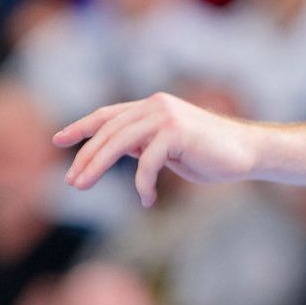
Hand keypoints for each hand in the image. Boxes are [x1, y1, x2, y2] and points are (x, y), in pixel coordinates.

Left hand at [53, 91, 264, 202]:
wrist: (247, 153)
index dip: (81, 127)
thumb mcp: (168, 149)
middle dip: (85, 157)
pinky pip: (147, 161)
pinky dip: (143, 184)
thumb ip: (143, 144)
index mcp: (151, 106)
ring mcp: (166, 115)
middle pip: (108, 130)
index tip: (58, 139)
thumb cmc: (209, 154)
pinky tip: (147, 199)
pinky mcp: (177, 131)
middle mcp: (156, 105)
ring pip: (119, 142)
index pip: (107, 115)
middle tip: (71, 181)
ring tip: (82, 186)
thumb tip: (114, 151)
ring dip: (96, 166)